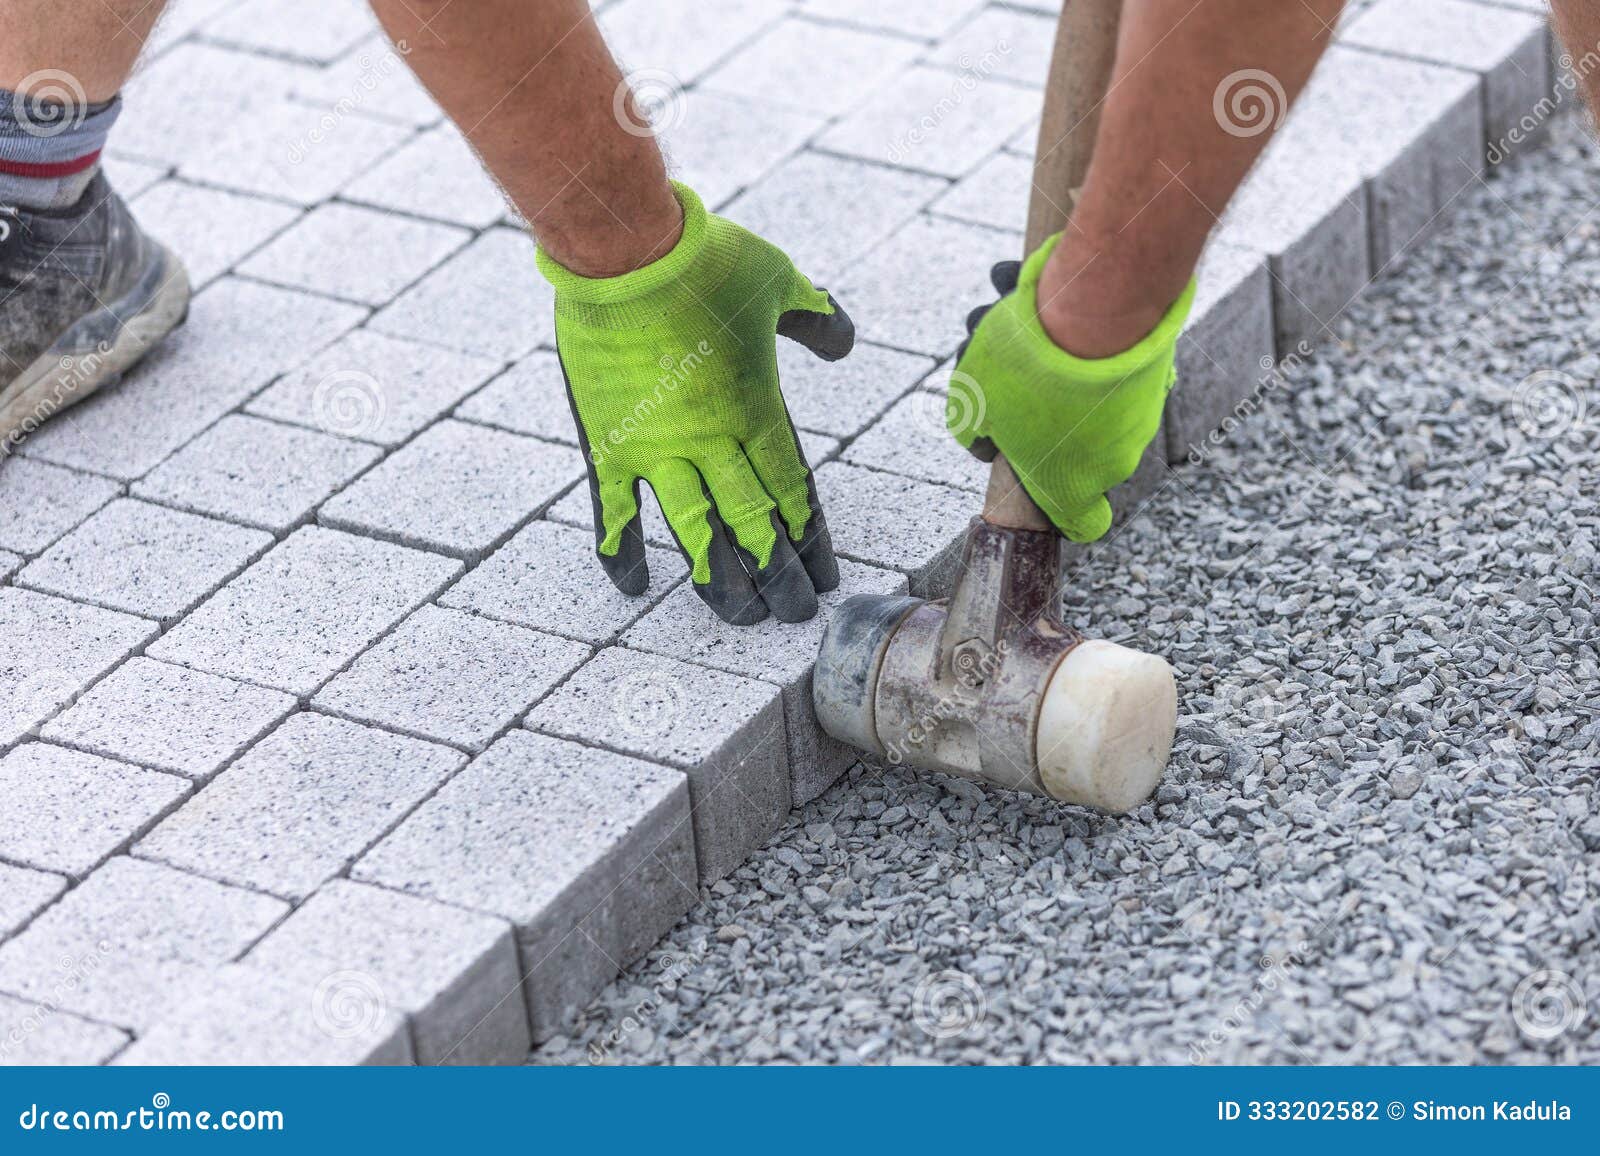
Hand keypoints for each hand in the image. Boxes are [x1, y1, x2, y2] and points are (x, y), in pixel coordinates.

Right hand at [539, 183, 852, 624]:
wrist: (623, 249)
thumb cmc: (707, 259)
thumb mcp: (780, 280)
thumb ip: (816, 318)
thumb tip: (845, 340)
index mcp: (756, 409)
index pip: (793, 492)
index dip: (811, 540)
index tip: (825, 578)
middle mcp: (710, 441)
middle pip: (753, 526)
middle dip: (777, 577)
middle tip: (794, 616)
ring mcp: (655, 448)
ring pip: (694, 534)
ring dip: (719, 582)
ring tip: (738, 619)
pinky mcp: (606, 442)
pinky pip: (614, 511)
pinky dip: (622, 551)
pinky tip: (636, 587)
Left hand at [947, 238, 1194, 541]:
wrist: (1097, 305)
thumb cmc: (1027, 367)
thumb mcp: (972, 403)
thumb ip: (974, 432)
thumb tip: (986, 441)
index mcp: (1073, 484)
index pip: (1082, 524)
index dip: (1063, 510)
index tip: (1042, 480)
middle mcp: (1116, 460)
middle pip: (1071, 446)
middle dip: (1038, 412)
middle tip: (1006, 369)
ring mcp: (1142, 418)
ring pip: (1090, 400)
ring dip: (1058, 369)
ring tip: (1022, 319)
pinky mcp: (1158, 376)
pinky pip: (1114, 366)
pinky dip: (1091, 344)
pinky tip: (1060, 304)